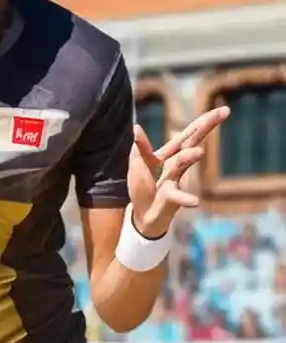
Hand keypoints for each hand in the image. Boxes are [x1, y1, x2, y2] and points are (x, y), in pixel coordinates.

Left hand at [128, 106, 229, 237]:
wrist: (143, 214)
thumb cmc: (142, 187)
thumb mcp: (137, 164)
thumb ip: (140, 148)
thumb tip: (136, 128)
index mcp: (169, 154)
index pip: (188, 134)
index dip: (203, 122)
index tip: (224, 111)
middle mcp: (176, 163)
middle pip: (193, 141)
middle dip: (206, 126)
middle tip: (224, 112)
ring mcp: (175, 179)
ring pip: (183, 163)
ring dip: (190, 156)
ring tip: (199, 153)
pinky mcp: (171, 197)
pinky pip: (179, 196)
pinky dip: (186, 198)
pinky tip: (194, 202)